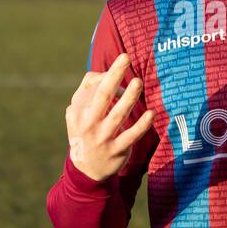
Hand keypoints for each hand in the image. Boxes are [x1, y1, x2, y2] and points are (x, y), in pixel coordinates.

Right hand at [65, 52, 154, 181]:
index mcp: (79, 111)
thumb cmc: (85, 132)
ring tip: (138, 82)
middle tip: (126, 57)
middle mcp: (89, 123)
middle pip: (102, 95)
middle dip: (114, 75)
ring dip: (130, 98)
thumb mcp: (75, 114)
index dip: (108, 75)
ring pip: (118, 114)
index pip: (93, 86)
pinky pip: (131, 136)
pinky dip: (141, 125)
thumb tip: (104, 74)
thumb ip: (86, 92)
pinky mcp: (117, 150)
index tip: (121, 69)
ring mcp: (103, 137)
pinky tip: (151, 113)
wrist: (86, 170)